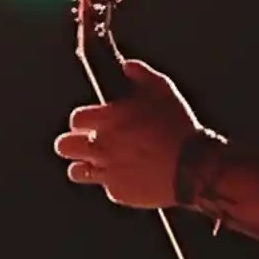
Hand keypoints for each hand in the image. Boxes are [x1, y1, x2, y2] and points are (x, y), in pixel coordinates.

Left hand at [53, 59, 203, 208]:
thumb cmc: (178, 126)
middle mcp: (101, 146)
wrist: (194, 167)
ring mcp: (108, 172)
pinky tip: (130, 176)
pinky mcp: (119, 193)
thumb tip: (127, 66)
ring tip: (99, 162)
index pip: (75, 119)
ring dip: (84, 165)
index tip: (92, 121)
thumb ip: (141, 74)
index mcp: (107, 120)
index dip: (83, 120)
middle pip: (63, 146)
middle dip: (72, 142)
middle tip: (86, 142)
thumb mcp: (163, 89)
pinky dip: (115, 182)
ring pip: (76, 171)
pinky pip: (107, 188)